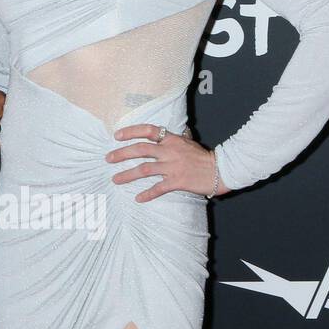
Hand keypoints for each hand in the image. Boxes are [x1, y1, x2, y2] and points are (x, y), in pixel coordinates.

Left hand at [106, 124, 230, 201]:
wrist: (221, 170)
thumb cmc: (203, 156)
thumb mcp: (187, 141)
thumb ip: (171, 139)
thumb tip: (159, 134)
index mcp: (171, 139)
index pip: (148, 130)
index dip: (131, 131)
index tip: (116, 136)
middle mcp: (170, 151)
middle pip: (141, 149)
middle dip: (122, 153)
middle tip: (108, 158)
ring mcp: (173, 166)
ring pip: (145, 169)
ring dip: (128, 175)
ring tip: (115, 179)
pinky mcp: (178, 181)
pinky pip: (159, 188)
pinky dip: (148, 194)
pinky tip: (138, 198)